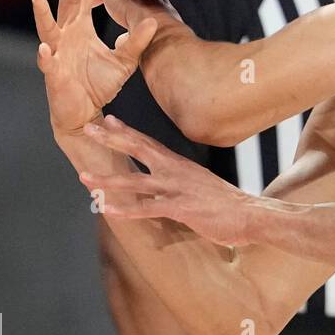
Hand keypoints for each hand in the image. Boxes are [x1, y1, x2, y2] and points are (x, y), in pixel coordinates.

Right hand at [32, 0, 158, 135]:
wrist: (84, 114)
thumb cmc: (99, 85)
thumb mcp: (125, 61)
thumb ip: (136, 41)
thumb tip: (153, 21)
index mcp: (80, 27)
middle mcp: (65, 35)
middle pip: (69, 1)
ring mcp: (56, 53)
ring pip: (47, 29)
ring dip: (41, 13)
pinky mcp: (54, 75)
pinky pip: (47, 64)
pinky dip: (45, 56)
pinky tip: (45, 49)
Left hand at [78, 115, 255, 245]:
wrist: (251, 214)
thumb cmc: (228, 204)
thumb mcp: (201, 186)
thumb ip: (182, 185)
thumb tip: (171, 190)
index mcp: (180, 165)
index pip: (149, 143)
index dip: (127, 131)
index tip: (108, 120)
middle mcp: (176, 171)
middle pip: (139, 149)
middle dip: (112, 139)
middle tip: (88, 128)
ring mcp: (177, 188)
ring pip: (135, 181)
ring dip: (107, 178)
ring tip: (83, 176)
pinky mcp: (181, 208)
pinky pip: (147, 208)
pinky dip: (126, 209)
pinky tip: (107, 208)